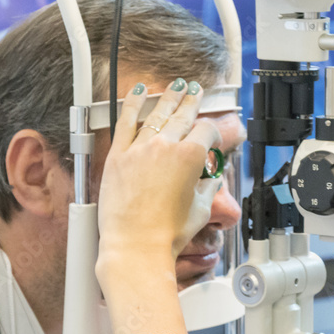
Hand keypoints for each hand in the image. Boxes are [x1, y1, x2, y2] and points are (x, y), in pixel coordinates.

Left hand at [97, 80, 220, 271]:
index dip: (215, 132)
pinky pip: (125, 121)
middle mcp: (165, 147)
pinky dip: (132, 103)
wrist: (136, 246)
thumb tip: (211, 181)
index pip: (207, 130)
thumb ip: (208, 188)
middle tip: (196, 91)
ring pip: (157, 114)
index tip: (213, 138)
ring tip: (175, 87)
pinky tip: (138, 92)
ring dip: (168, 97)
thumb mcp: (200, 210)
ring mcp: (139, 149)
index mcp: (190, 157)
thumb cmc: (167, 234)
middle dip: (192, 101)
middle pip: (183, 114)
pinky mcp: (118, 156)